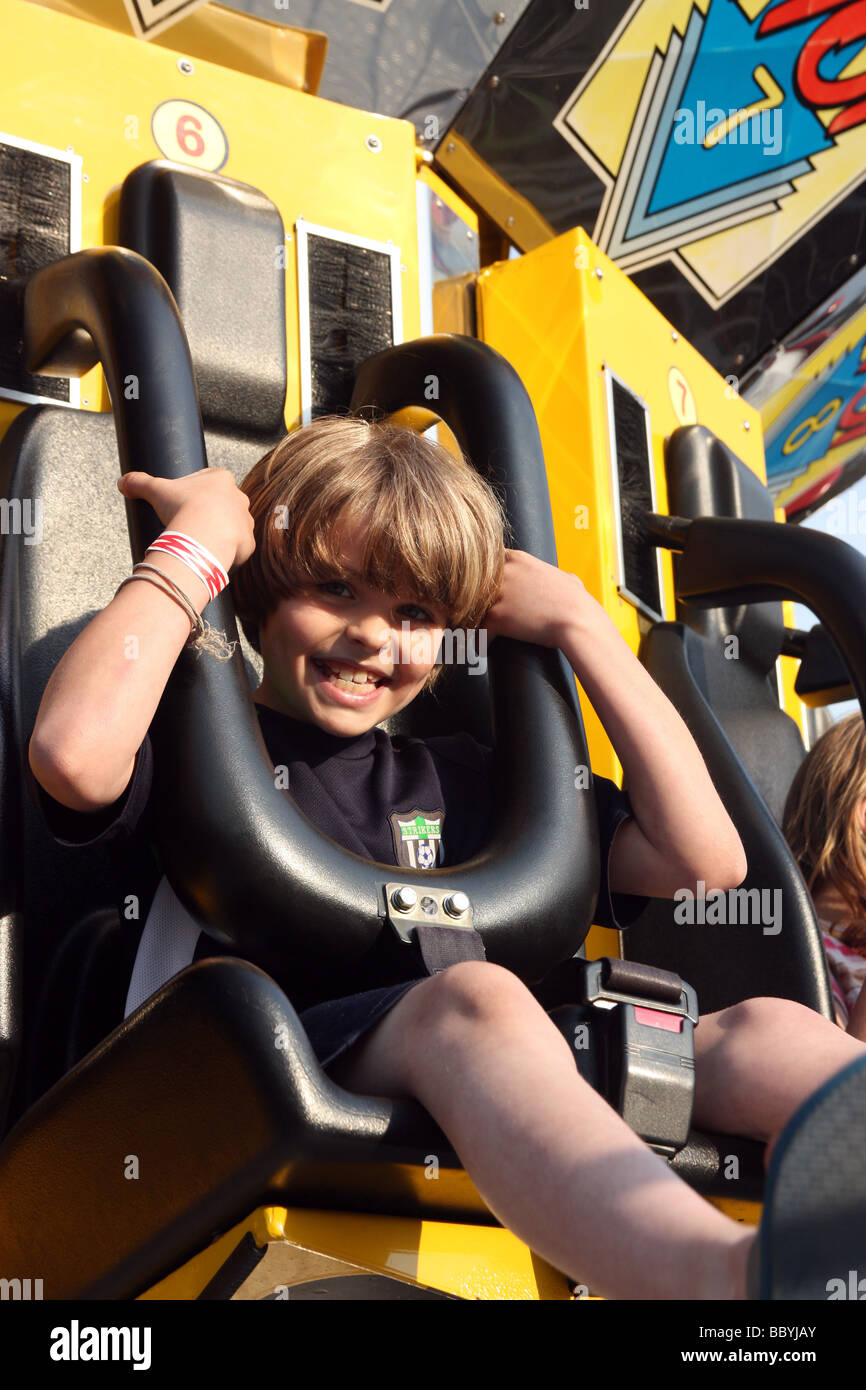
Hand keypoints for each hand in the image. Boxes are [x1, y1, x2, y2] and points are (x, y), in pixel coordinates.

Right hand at [116, 467, 255, 572]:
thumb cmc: (183, 508)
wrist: (202, 537)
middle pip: (222, 504)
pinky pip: (238, 547)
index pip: (208, 481)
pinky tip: (210, 555)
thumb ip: (139, 482)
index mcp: (221, 478)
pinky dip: (226, 551)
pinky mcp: (249, 543)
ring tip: (199, 542)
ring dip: (219, 532)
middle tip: (188, 524)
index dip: (193, 492)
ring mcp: (246, 521)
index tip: (181, 504)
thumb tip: (122, 482)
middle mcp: (239, 497)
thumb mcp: (156, 490)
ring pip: (232, 526)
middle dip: (208, 513)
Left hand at [483, 549, 588, 647]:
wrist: (577, 620)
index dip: (486, 581)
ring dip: (475, 622)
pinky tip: (484, 649)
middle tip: (476, 616)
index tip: (487, 595)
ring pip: (473, 609)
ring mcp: (498, 595)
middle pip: (474, 585)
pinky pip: (478, 632)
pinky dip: (482, 643)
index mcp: (516, 558)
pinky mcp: (496, 617)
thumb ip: (550, 574)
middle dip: (476, 602)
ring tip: (476, 636)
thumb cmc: (576, 601)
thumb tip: (558, 579)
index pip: (487, 563)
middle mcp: (503, 573)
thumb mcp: (562, 577)